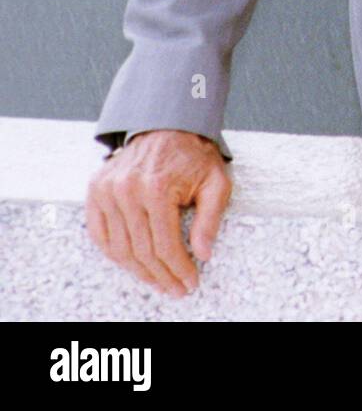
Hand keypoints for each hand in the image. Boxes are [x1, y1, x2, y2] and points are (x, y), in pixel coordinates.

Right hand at [86, 129, 230, 298]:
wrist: (168, 123)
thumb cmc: (194, 154)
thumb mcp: (216, 180)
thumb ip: (211, 217)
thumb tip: (204, 253)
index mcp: (158, 187)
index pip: (165, 245)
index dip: (178, 269)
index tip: (189, 282)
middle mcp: (127, 190)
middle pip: (142, 251)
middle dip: (161, 276)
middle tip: (175, 289)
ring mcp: (107, 190)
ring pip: (119, 248)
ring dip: (139, 271)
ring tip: (158, 281)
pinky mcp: (95, 190)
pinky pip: (100, 235)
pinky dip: (115, 254)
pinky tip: (133, 264)